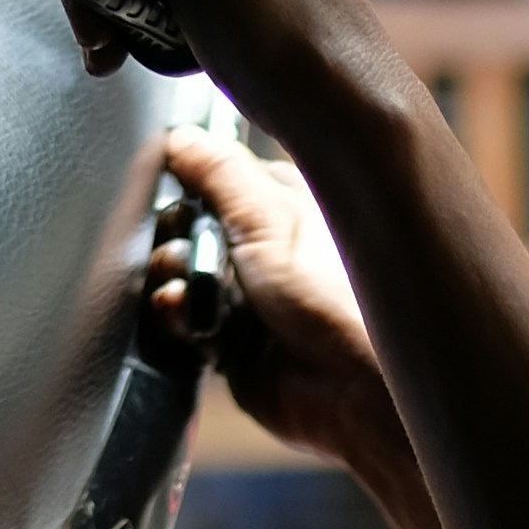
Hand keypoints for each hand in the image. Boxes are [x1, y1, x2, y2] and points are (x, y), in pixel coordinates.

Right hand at [154, 113, 371, 451]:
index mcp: (284, 204)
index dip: (188, 181)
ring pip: (180, 273)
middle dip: (176, 234)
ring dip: (172, 277)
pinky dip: (176, 317)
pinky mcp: (231, 345)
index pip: (217, 175)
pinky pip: (183, 322)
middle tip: (190, 244)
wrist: (356, 390)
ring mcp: (246, 297)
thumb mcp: (273, 218)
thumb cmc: (339, 300)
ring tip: (189, 287)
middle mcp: (264, 248)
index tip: (175, 189)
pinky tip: (185, 316)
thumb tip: (180, 138)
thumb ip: (221, 173)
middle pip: (190, 224)